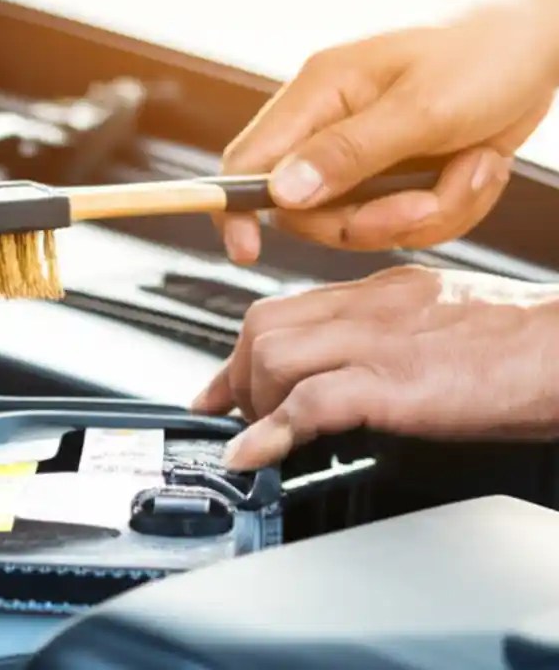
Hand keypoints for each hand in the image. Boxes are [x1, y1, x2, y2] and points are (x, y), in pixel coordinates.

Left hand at [191, 265, 558, 469]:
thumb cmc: (527, 341)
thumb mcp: (442, 320)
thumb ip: (390, 334)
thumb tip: (352, 369)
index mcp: (382, 291)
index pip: (287, 309)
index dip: (241, 352)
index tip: (218, 388)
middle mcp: (370, 306)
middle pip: (263, 325)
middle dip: (237, 376)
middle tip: (240, 417)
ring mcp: (379, 342)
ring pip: (273, 355)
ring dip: (254, 403)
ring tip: (262, 437)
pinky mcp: (394, 384)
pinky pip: (309, 401)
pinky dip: (271, 431)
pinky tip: (255, 455)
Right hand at [215, 0, 558, 263]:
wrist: (544, 45)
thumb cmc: (484, 55)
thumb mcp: (421, 107)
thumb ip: (348, 153)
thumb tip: (280, 195)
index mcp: (317, 96)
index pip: (246, 161)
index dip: (236, 210)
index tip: (247, 251)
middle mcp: (329, 128)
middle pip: (309, 212)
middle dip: (373, 221)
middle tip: (426, 203)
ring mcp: (365, 156)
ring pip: (364, 225)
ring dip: (428, 212)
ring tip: (475, 166)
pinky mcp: (399, 176)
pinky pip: (407, 223)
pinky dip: (451, 208)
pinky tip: (479, 166)